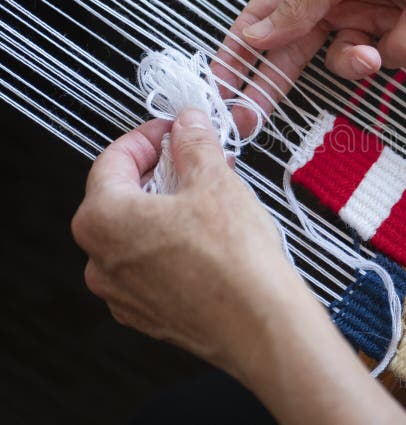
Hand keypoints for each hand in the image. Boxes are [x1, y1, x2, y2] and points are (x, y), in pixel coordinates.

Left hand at [72, 110, 405, 423]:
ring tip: (212, 199)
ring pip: (138, 233)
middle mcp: (99, 259)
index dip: (149, 138)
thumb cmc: (235, 259)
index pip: (113, 160)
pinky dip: (173, 245)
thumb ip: (194, 143)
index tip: (175, 130)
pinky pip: (150, 266)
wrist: (261, 326)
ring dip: (169, 209)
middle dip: (162, 173)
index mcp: (103, 219)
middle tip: (198, 161)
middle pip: (122, 197)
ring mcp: (120, 293)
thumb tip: (187, 124)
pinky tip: (210, 239)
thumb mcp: (215, 181)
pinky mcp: (146, 314)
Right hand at [214, 0, 405, 132]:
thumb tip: (255, 36)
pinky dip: (402, 41)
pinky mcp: (397, 38)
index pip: (262, 18)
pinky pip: (386, 59)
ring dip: (357, 60)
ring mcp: (364, 21)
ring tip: (373, 47)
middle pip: (292, 53)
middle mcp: (331, 1)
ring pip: (342, 64)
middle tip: (249, 115)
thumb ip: (299, 3)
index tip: (218, 83)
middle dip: (274, 83)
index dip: (239, 51)